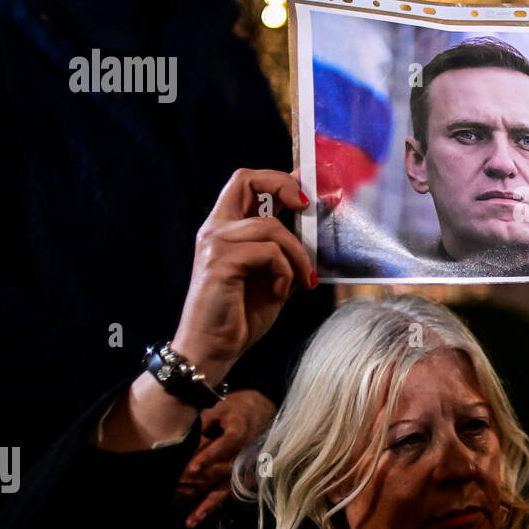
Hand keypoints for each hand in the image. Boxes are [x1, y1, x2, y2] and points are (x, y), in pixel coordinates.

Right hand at [171, 169, 315, 383]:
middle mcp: (216, 228)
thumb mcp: (273, 275)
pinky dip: (284, 272)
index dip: (278, 179)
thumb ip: (285, 248)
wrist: (214, 349)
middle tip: (306, 207)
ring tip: (303, 280)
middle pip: (245, 179)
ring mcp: (215, 243)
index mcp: (226, 227)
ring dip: (298, 254)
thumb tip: (314, 223)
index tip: (304, 198)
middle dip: (282, 184)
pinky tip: (279, 292)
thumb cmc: (242, 314)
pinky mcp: (220, 262)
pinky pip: (269, 253)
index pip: (246, 182)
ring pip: (272, 227)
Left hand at [174, 389, 275, 527]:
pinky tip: (199, 516)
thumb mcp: (220, 407)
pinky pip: (229, 492)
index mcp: (239, 431)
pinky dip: (214, 505)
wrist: (263, 411)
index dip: (208, 457)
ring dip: (206, 504)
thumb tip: (179, 435)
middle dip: (199, 486)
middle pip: (221, 472)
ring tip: (189, 519)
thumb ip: (202, 421)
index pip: (224, 445)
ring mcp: (246, 467)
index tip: (191, 469)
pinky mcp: (245, 476)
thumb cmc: (237, 408)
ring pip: (225, 488)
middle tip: (174, 499)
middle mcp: (244, 453)